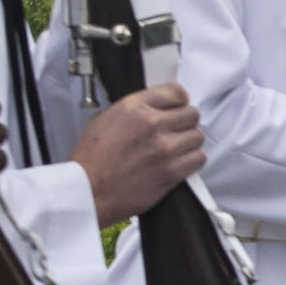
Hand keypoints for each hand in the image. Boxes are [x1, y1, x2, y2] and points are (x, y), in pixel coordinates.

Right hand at [70, 81, 205, 225]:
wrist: (88, 192)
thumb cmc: (90, 162)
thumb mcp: (101, 121)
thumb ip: (127, 111)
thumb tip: (145, 109)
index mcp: (133, 107)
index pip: (175, 92)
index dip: (179, 100)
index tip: (178, 107)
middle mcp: (151, 124)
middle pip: (191, 114)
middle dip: (186, 122)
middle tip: (178, 130)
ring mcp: (163, 149)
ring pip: (197, 136)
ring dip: (190, 142)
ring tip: (178, 149)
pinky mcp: (170, 172)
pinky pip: (197, 159)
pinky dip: (192, 161)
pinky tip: (180, 163)